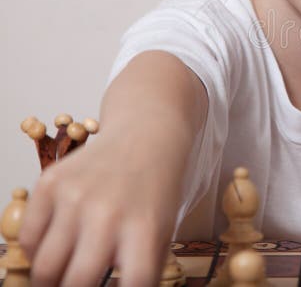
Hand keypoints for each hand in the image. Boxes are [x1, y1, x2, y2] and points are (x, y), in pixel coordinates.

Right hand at [19, 134, 180, 286]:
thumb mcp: (165, 230)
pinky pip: (29, 238)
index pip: (133, 283)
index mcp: (146, 226)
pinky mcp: (50, 182)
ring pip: (45, 268)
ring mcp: (74, 196)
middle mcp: (107, 212)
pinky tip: (58, 247)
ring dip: (51, 281)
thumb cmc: (157, 190)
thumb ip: (143, 267)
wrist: (147, 135)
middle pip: (77, 283)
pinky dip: (38, 253)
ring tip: (63, 278)